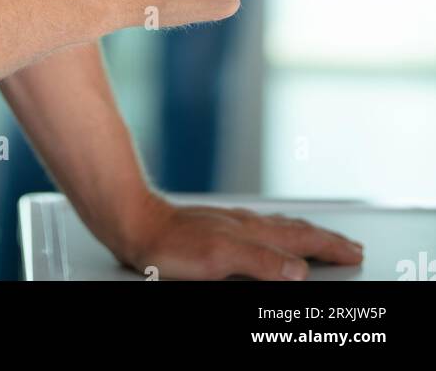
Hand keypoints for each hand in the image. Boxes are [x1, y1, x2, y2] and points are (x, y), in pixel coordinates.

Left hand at [115, 193, 363, 280]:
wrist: (138, 224)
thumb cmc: (174, 245)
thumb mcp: (222, 258)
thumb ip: (262, 262)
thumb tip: (300, 270)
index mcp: (255, 231)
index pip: (303, 239)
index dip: (331, 248)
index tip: (355, 253)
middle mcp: (248, 224)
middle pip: (296, 231)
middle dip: (326, 240)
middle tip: (349, 247)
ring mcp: (233, 224)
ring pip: (279, 228)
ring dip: (305, 235)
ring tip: (319, 240)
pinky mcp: (218, 228)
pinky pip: (261, 229)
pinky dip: (279, 234)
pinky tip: (269, 236)